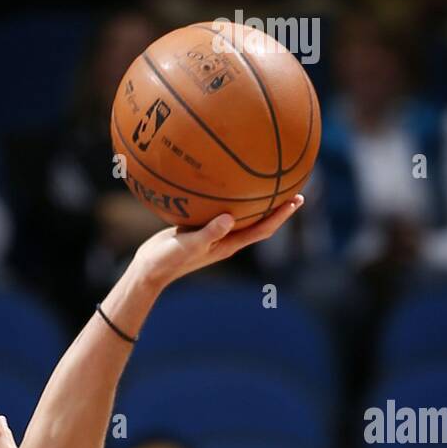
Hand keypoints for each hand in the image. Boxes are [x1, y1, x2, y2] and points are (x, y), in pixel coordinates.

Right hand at [132, 195, 303, 290]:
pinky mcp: (200, 227)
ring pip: (242, 215)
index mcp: (229, 245)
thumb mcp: (188, 245)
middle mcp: (226, 239)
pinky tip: (224, 180)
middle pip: (259, 221)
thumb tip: (230, 218)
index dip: (281, 216)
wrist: (148, 268)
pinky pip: (220, 209)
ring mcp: (214, 233)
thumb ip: (208, 233)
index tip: (298, 199)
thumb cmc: (167, 260)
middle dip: (277, 205)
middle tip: (294, 185)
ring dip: (257, 200)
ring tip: (267, 179)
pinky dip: (228, 196)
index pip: (263, 230)